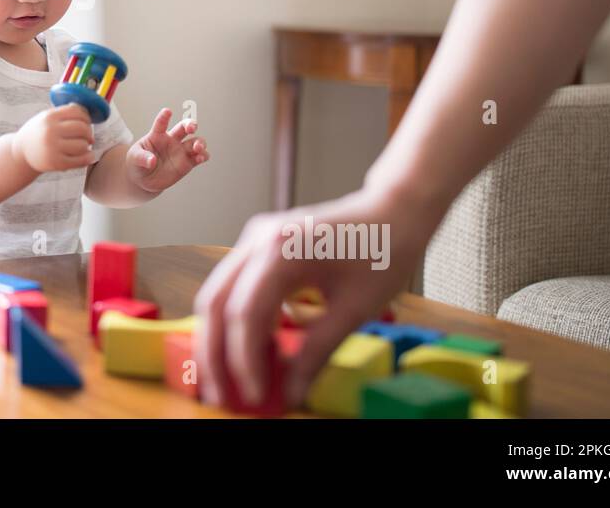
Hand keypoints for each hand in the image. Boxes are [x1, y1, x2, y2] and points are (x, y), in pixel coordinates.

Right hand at [12, 103, 96, 172]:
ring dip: (87, 146)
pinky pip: (80, 160)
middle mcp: (50, 131)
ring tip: (83, 146)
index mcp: (50, 117)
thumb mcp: (46, 118)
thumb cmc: (38, 133)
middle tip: (88, 137)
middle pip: (82, 128)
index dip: (86, 118)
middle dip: (88, 133)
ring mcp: (53, 148)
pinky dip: (88, 158)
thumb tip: (86, 111)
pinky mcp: (56, 163)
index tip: (87, 123)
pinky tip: (88, 156)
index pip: (77, 112)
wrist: (20, 152)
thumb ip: (64, 113)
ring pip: (83, 145)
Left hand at [125, 107, 209, 193]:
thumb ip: (142, 158)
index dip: (164, 117)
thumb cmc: (138, 164)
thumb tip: (152, 161)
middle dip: (191, 124)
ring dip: (199, 143)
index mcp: (157, 135)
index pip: (161, 123)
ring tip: (197, 148)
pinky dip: (203, 156)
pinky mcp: (187, 163)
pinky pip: (199, 157)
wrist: (144, 181)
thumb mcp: (134, 159)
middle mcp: (171, 140)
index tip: (167, 111)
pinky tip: (200, 158)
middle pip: (184, 127)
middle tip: (192, 128)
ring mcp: (180, 151)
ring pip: (195, 141)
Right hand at [192, 183, 445, 410]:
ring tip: (231, 380)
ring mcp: (255, 239)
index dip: (244, 361)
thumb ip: (315, 353)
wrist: (395, 211)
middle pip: (216, 302)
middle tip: (223, 396)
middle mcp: (258, 239)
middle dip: (215, 354)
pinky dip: (236, 321)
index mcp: (282, 250)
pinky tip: (252, 351)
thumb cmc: (382, 253)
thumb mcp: (353, 310)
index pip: (246, 313)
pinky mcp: (260, 246)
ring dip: (220, 338)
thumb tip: (290, 394)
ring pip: (219, 294)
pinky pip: (235, 287)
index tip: (255, 397)